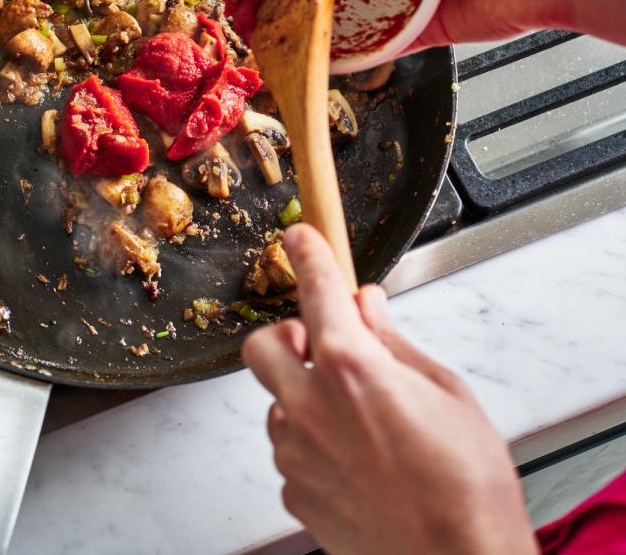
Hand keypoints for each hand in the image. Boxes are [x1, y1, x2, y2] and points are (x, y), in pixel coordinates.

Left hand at [241, 224, 535, 554]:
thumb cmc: (467, 489)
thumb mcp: (448, 394)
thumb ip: (396, 344)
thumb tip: (369, 306)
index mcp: (352, 367)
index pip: (316, 289)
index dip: (307, 253)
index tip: (299, 238)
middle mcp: (310, 405)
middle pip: (261, 346)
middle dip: (288, 338)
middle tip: (324, 346)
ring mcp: (296, 451)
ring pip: (275, 401)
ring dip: (304, 396)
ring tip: (361, 420)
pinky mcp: (294, 490)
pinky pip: (290, 450)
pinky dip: (313, 445)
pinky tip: (357, 460)